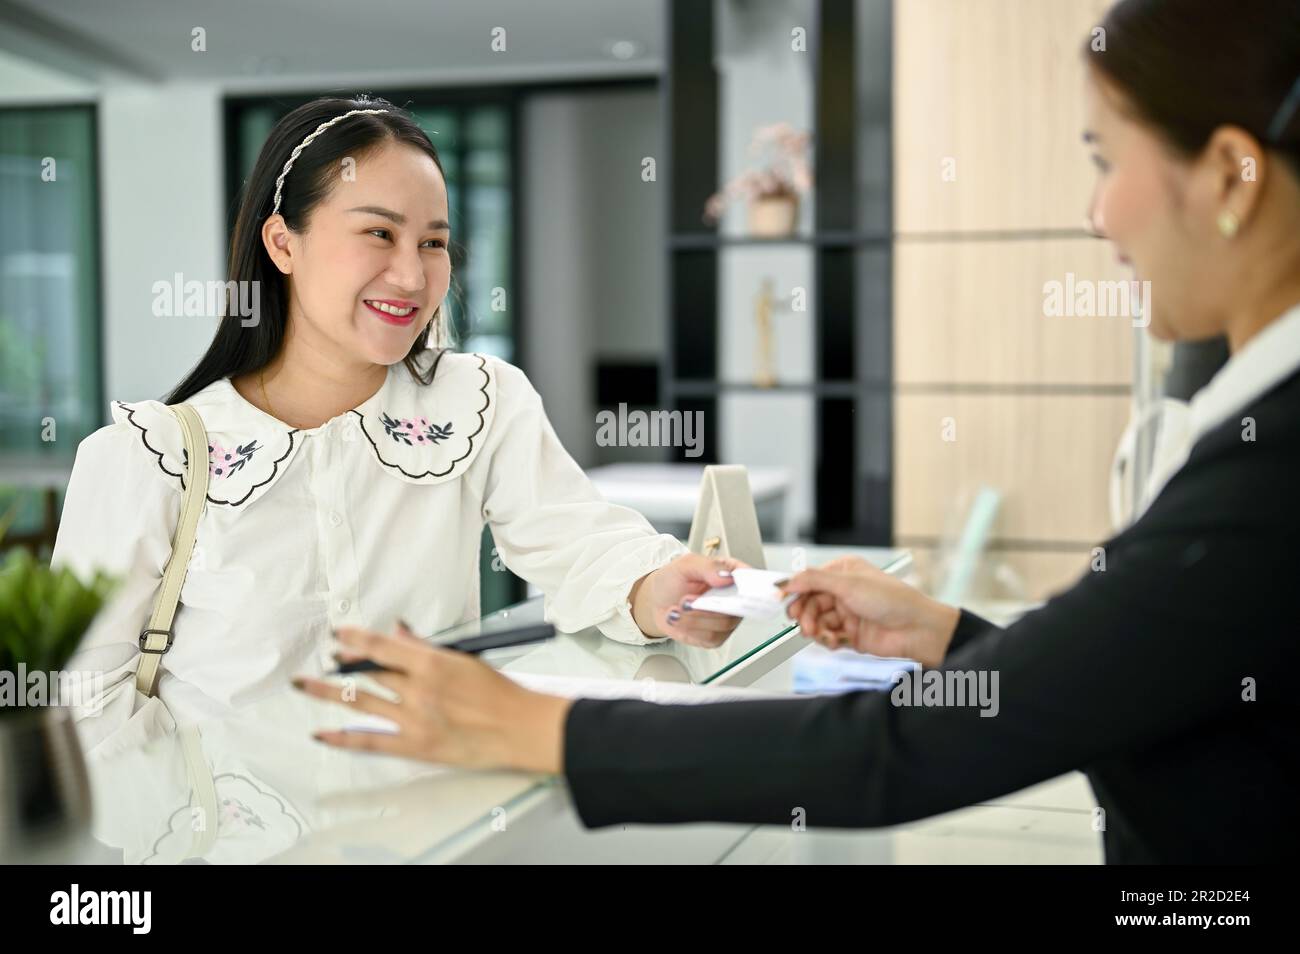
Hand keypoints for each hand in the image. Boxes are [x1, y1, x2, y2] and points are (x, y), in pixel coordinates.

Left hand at [293, 623, 570, 772]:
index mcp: (432, 663)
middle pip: (370, 672)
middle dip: (346, 663)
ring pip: (360, 701)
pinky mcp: (415, 746)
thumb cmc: (499, 694)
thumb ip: (425, 648)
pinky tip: (323, 734)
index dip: (355, 638)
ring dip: (328, 692)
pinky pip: (370, 741)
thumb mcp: (463, 659)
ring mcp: (414, 719)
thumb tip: (399, 632)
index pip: (382, 645)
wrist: (519, 728)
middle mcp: (418, 690)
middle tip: (331, 659)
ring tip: (306, 686)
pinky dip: (343, 738)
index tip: (338, 634)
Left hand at [629, 553, 746, 646]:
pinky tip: (678, 618)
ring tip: (677, 608)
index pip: (753, 581)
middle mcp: (734, 599)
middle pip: (739, 608)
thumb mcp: (687, 564)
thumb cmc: (674, 579)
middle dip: (710, 606)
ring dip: (695, 618)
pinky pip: (710, 638)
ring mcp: (726, 619)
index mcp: (733, 575)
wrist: (658, 599)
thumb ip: (708, 566)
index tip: (736, 591)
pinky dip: (690, 629)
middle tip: (687, 601)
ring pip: (723, 625)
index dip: (754, 588)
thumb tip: (727, 577)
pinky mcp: (715, 635)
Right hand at [780, 556, 959, 667]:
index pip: (810, 580)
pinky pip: (827, 637)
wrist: (916, 630)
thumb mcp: (848, 583)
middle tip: (803, 622)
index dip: (795, 590)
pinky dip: (827, 640)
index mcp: (844, 572)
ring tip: (821, 634)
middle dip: (805, 614)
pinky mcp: (850, 635)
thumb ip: (813, 580)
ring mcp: (847, 613)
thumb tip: (788, 579)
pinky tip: (834, 641)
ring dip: (816, 629)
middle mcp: (844, 591)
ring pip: (817, 621)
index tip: (781, 598)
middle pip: (810, 603)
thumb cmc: (893, 600)